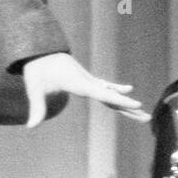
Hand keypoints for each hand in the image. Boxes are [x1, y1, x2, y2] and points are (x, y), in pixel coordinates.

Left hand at [22, 53, 150, 128]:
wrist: (39, 51)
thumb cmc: (36, 70)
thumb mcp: (34, 88)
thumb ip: (36, 107)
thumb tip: (30, 126)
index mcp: (79, 82)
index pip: (103, 93)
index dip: (120, 98)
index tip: (136, 102)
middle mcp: (88, 81)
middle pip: (112, 96)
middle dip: (130, 107)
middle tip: (147, 116)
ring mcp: (89, 80)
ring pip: (111, 93)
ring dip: (126, 103)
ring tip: (143, 113)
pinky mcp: (86, 79)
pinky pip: (104, 86)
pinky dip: (116, 88)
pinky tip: (128, 88)